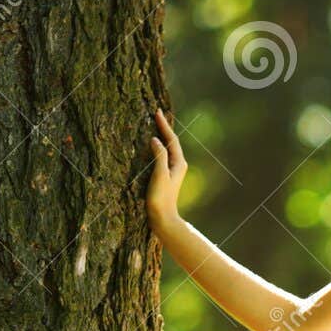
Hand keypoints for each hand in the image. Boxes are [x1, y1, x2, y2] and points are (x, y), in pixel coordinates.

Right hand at [147, 106, 186, 229]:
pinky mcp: (165, 177)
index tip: (156, 111)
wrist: (163, 219)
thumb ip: (159, 156)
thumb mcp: (159, 175)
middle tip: (155, 114)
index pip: (172, 139)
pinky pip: (162, 156)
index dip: (164, 125)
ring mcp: (172, 171)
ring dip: (161, 136)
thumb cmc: (161, 198)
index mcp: (179, 163)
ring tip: (153, 125)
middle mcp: (178, 165)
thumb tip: (156, 139)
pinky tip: (151, 146)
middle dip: (164, 128)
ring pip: (167, 149)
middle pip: (171, 142)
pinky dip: (157, 148)